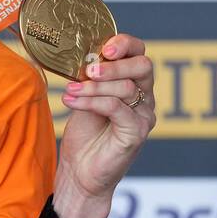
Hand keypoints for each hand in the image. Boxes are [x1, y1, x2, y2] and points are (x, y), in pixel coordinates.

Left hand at [53, 33, 156, 217]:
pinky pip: (117, 108)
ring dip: (93, 86)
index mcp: (134, 84)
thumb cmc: (84, 135)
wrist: (80, 173)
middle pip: (143, 66)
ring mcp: (144, 116)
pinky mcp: (136, 133)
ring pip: (127, 87)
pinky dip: (91, 101)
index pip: (140, 53)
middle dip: (114, 64)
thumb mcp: (85, 98)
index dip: (125, 44)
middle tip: (89, 70)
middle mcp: (145, 99)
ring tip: (70, 91)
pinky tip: (71, 102)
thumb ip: (91, 78)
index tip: (103, 48)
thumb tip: (85, 57)